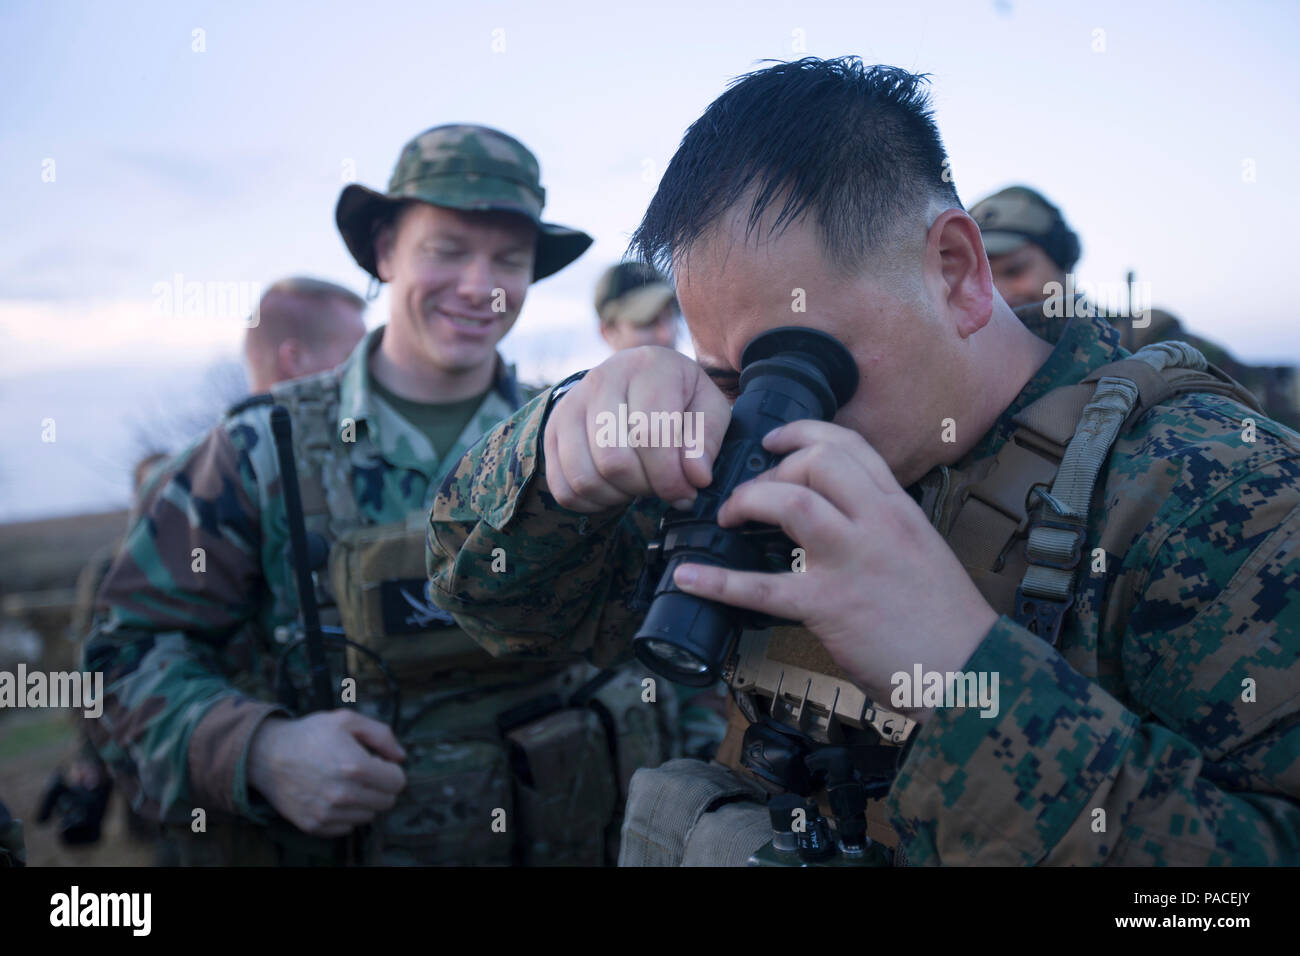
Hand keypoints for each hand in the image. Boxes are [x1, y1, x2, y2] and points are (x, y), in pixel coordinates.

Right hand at [247, 710, 406, 836]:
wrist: (267, 755)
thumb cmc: (310, 734)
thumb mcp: (347, 720)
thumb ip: (382, 735)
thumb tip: (401, 757)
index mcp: (355, 767)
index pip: (397, 782)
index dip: (391, 770)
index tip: (378, 762)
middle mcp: (343, 794)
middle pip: (386, 801)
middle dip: (380, 786)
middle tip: (362, 772)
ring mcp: (328, 813)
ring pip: (368, 815)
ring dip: (364, 800)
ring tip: (345, 782)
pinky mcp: (315, 825)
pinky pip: (347, 827)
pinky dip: (346, 814)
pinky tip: (332, 795)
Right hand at [541, 346, 731, 512]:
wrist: (638, 380)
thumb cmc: (679, 398)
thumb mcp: (708, 410)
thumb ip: (705, 441)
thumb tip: (696, 478)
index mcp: (647, 368)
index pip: (650, 435)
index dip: (670, 477)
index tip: (687, 492)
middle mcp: (602, 379)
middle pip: (614, 460)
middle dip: (644, 488)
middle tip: (663, 487)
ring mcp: (570, 405)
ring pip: (584, 477)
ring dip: (617, 496)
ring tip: (639, 485)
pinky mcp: (552, 430)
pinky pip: (563, 487)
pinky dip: (591, 502)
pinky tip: (615, 489)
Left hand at [670, 420, 997, 720]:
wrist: (971, 671)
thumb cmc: (947, 620)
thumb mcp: (920, 551)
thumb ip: (881, 528)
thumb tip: (840, 520)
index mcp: (898, 509)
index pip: (850, 446)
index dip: (803, 433)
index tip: (773, 440)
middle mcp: (876, 524)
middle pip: (817, 461)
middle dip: (773, 467)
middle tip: (750, 493)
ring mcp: (852, 561)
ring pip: (792, 503)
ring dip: (749, 500)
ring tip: (728, 517)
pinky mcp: (831, 606)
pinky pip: (764, 588)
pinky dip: (719, 582)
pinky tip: (688, 578)